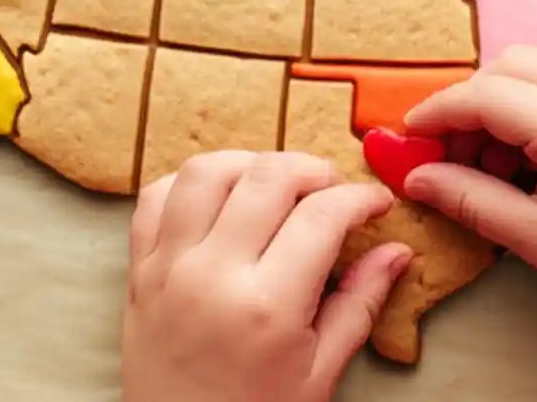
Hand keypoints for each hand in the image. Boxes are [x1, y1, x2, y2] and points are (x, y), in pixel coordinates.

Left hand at [122, 151, 410, 401]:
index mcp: (267, 307)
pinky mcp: (138, 272)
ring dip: (251, 163)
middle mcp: (212, 275)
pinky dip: (189, 185)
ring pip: (205, 171)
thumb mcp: (322, 372)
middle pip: (268, 176)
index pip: (322, 216)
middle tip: (334, 191)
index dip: (360, 198)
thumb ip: (360, 304)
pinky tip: (222, 201)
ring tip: (278, 186)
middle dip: (313, 169)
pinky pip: (154, 198)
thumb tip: (398, 252)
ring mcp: (167, 269)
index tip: (376, 203)